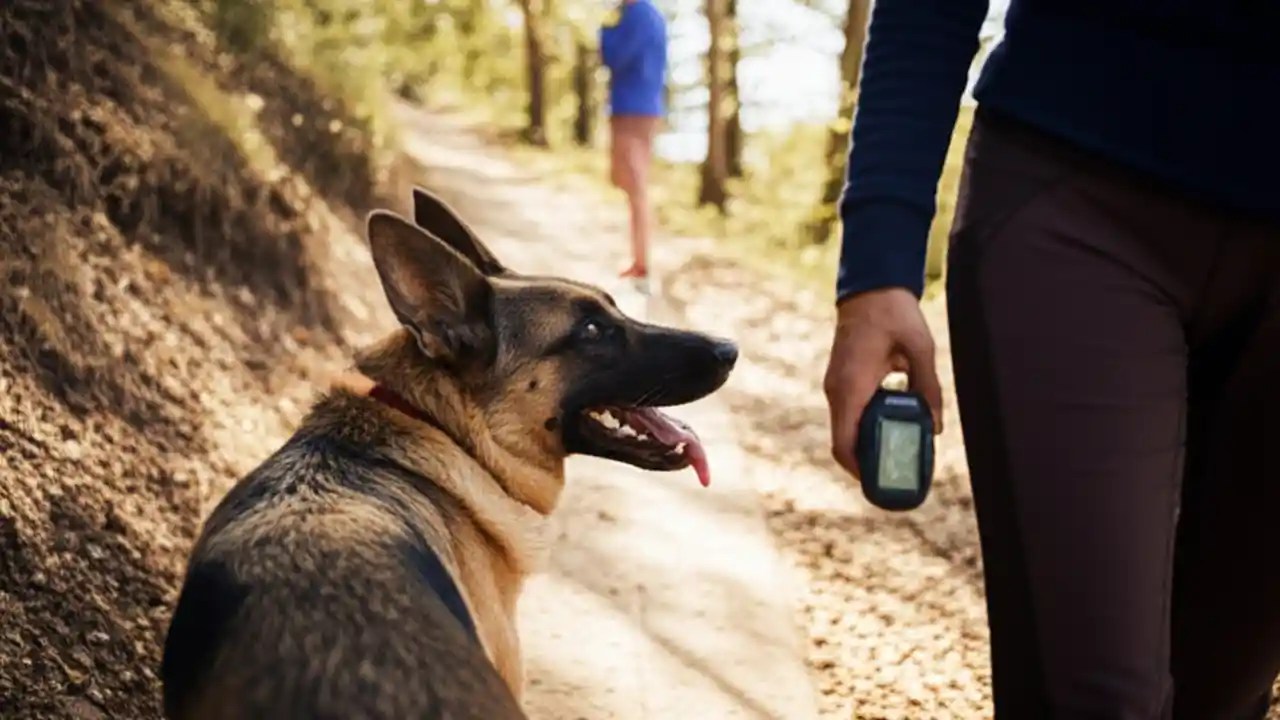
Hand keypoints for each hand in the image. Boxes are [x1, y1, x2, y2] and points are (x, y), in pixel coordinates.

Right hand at [823, 287, 943, 477]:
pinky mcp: (842, 381)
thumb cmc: (893, 313)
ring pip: (845, 430)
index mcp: (851, 387)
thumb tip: (935, 427)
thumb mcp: (919, 349)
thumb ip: (928, 389)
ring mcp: (836, 386)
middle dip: (866, 464)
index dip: (859, 470)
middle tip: (895, 477)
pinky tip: (892, 430)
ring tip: (898, 456)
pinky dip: (866, 429)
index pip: (844, 444)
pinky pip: (849, 415)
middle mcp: (837, 391)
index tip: (879, 484)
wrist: (869, 286)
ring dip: (867, 447)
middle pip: (843, 443)